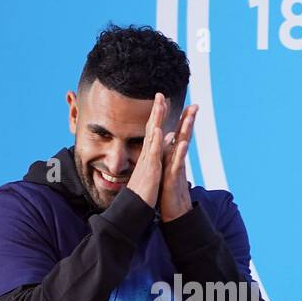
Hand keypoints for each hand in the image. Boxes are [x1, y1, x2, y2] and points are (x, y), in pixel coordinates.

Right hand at [126, 93, 167, 208]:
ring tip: (160, 104)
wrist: (135, 206)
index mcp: (149, 155)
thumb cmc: (144, 190)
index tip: (162, 101)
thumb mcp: (152, 170)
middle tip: (161, 94)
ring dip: (157, 120)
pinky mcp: (150, 170)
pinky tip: (159, 130)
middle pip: (152, 128)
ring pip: (152, 136)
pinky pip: (153, 154)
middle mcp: (147, 155)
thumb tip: (166, 140)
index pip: (153, 130)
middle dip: (157, 111)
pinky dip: (156, 142)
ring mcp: (148, 161)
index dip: (158, 116)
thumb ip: (158, 153)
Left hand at [159, 103, 197, 222]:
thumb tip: (174, 143)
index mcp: (173, 157)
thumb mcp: (169, 171)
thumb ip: (172, 156)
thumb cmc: (170, 193)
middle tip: (195, 105)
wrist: (174, 213)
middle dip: (188, 121)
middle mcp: (177, 160)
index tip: (184, 105)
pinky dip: (180, 152)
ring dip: (186, 132)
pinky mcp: (174, 178)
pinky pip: (177, 163)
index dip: (182, 121)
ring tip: (190, 118)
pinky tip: (182, 142)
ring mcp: (177, 168)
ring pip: (182, 146)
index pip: (178, 135)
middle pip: (184, 137)